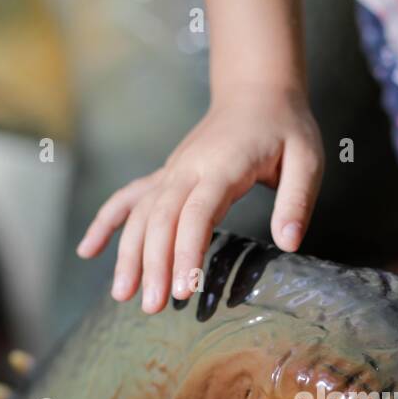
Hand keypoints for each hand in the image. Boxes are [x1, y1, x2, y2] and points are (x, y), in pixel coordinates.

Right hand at [76, 87, 322, 312]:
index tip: (183, 288)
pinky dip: (106, 222)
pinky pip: (130, 198)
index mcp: (224, 165)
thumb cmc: (285, 128)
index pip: (198, 213)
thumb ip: (297, 201)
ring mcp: (173, 170)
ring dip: (128, 253)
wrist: (257, 91)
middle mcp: (189, 167)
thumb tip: (288, 243)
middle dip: (153, 264)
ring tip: (121, 295)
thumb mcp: (308, 159)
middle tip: (152, 307)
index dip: (187, 251)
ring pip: (142, 213)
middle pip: (162, 218)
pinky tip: (89, 251)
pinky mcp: (167, 175)